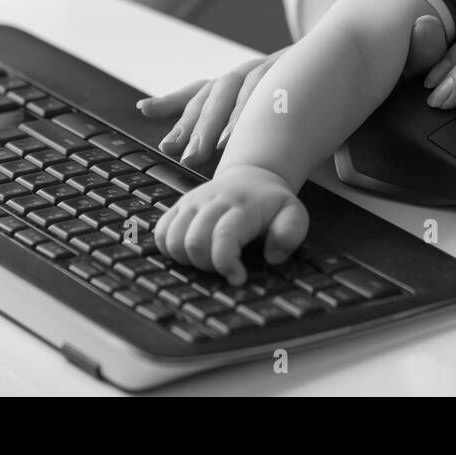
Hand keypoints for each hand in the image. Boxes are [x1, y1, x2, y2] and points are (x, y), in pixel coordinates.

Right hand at [137, 14, 449, 165]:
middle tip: (198, 155)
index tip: (230, 142)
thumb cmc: (397, 47)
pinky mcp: (258, 82)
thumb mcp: (414, 43)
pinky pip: (212, 90)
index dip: (250, 109)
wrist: (382, 28)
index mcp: (317, 55)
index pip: (275, 77)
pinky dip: (180, 100)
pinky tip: (149, 111)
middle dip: (213, 121)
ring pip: (220, 89)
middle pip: (239, 84)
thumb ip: (421, 42)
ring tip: (172, 147)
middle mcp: (284, 59)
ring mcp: (268, 69)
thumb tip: (430, 28)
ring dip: (193, 117)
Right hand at [152, 164, 308, 282]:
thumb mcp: (295, 214)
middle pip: (194, 242)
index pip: (224, 236)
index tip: (238, 279)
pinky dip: (169, 250)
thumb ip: (290, 234)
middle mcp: (213, 201)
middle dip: (207, 266)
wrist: (253, 176)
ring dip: (187, 260)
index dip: (226, 264)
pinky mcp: (179, 205)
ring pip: (172, 238)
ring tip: (208, 260)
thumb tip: (272, 256)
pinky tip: (190, 254)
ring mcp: (193, 202)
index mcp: (242, 206)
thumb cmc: (272, 204)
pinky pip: (160, 232)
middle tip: (223, 268)